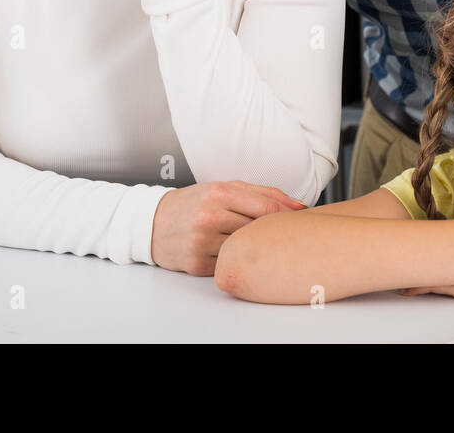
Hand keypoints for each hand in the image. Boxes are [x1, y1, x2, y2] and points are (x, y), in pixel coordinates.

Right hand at [150, 179, 305, 275]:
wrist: (152, 223)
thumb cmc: (195, 203)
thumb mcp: (225, 188)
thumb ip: (263, 194)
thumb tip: (300, 207)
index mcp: (220, 193)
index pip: (266, 208)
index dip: (288, 216)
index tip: (301, 220)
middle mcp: (210, 217)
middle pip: (258, 230)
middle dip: (273, 233)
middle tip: (284, 235)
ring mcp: (202, 242)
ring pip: (245, 251)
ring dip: (255, 250)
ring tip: (257, 245)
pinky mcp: (196, 265)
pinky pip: (229, 266)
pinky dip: (236, 262)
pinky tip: (235, 255)